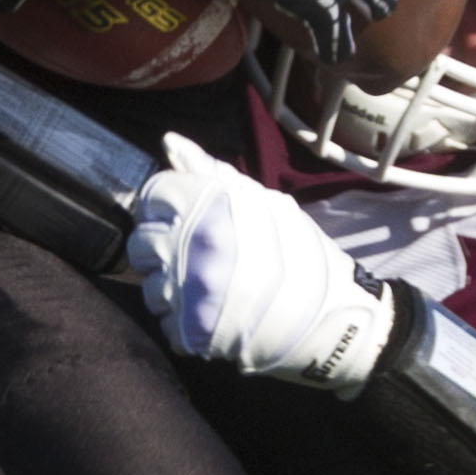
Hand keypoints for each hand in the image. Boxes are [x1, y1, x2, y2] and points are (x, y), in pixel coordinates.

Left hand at [125, 134, 393, 387]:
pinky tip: (209, 313)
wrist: (333, 314)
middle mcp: (189, 248)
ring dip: (171, 285)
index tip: (185, 217)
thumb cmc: (300, 251)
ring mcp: (186, 293)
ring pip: (149, 284)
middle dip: (163, 246)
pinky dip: (180, 319)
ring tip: (208, 287)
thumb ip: (209, 172)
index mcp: (207, 209)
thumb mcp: (261, 200)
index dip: (168, 204)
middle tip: (196, 255)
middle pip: (142, 241)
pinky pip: (163, 320)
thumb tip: (170, 142)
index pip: (155, 194)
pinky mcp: (188, 332)